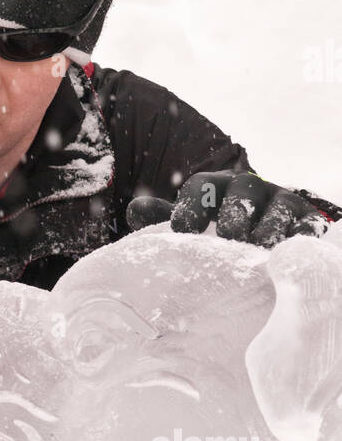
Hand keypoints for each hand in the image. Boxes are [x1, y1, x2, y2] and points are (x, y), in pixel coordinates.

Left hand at [126, 170, 328, 247]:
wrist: (266, 232)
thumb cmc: (218, 229)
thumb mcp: (191, 222)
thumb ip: (163, 219)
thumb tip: (134, 210)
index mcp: (215, 188)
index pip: (201, 187)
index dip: (191, 206)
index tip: (183, 231)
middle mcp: (248, 189)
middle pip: (242, 191)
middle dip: (234, 212)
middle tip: (229, 236)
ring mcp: (281, 202)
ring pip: (278, 207)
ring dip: (268, 226)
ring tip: (258, 246)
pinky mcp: (307, 219)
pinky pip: (307, 225)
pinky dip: (299, 237)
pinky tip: (288, 253)